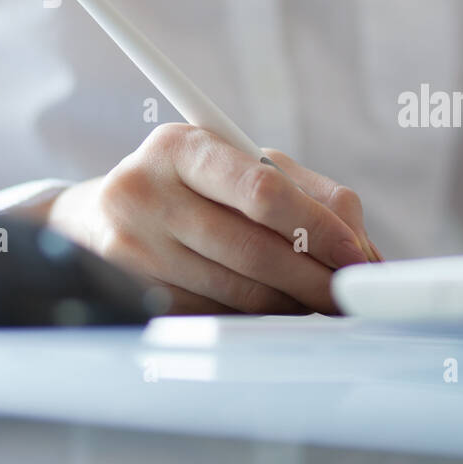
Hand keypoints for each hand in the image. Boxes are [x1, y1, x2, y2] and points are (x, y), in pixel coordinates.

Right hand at [44, 124, 379, 313]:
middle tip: (351, 295)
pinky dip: (258, 316)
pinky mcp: (133, 292)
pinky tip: (277, 308)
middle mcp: (147, 192)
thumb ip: (311, 195)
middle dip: (316, 279)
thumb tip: (362, 250)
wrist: (100, 215)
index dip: (318, 228)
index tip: (357, 256)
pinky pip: (216, 314)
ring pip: (239, 290)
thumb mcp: (244, 167)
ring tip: (321, 300)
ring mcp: (134, 246)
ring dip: (293, 302)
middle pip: (254, 249)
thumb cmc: (193, 186)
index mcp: (182, 146)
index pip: (263, 190)